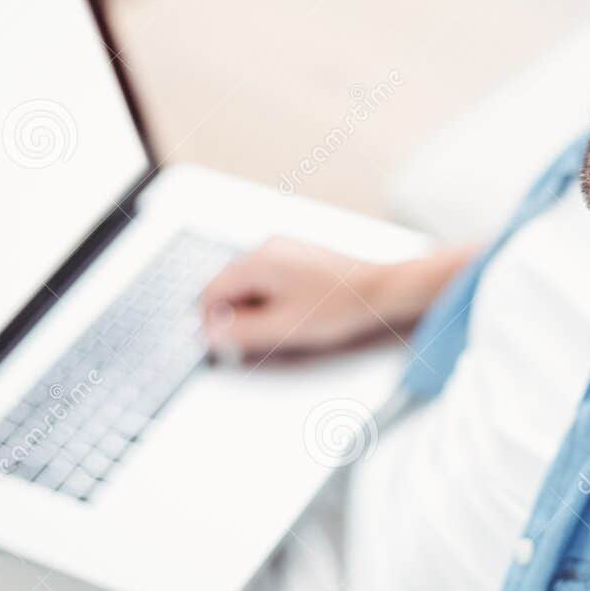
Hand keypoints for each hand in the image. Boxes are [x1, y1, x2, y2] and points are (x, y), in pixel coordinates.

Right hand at [201, 237, 388, 359]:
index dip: (213, 321)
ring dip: (256, 307)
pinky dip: (272, 297)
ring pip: (250, 283)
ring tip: (284, 323)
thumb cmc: (339, 306)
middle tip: (261, 336)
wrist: (379, 289)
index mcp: (257, 262)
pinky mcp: (297, 255)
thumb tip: (210, 335)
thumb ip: (242, 332)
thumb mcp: (284, 328)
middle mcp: (266, 248)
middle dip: (237, 314)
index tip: (224, 342)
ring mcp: (283, 248)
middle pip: (229, 286)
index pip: (211, 292)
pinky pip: (269, 277)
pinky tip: (295, 310)